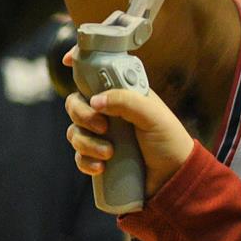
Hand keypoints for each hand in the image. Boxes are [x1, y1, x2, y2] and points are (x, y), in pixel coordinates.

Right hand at [62, 66, 195, 195]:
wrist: (173, 179)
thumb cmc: (169, 142)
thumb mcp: (152, 116)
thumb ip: (126, 101)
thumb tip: (95, 100)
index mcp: (122, 97)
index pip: (97, 76)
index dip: (81, 66)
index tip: (67, 62)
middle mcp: (109, 113)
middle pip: (76, 104)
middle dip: (82, 116)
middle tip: (102, 127)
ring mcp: (101, 136)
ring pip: (74, 132)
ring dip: (87, 144)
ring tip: (109, 154)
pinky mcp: (97, 157)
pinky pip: (78, 156)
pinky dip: (85, 161)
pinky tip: (101, 167)